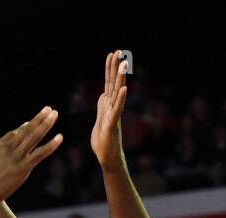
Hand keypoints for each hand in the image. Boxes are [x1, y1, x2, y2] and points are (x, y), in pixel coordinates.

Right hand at [0, 109, 61, 210]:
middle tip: (48, 109)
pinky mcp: (23, 167)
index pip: (14, 134)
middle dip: (38, 118)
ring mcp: (16, 157)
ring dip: (46, 124)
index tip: (31, 122)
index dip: (24, 127)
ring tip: (54, 114)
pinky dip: (51, 145)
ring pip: (34, 137)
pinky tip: (60, 137)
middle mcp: (8, 148)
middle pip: (26, 130)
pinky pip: (40, 153)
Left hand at [90, 50, 128, 172]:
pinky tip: (124, 88)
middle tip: (119, 51)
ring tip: (124, 64)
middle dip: (116, 68)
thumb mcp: (101, 119)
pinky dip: (121, 98)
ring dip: (121, 79)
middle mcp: (113, 107)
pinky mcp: (112, 124)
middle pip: (115, 84)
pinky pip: (118, 109)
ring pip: (118, 93)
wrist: (107, 158)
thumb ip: (103, 107)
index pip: (109, 83)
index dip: (110, 69)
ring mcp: (114, 115)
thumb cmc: (104, 141)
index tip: (112, 54)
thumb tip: (104, 96)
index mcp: (108, 105)